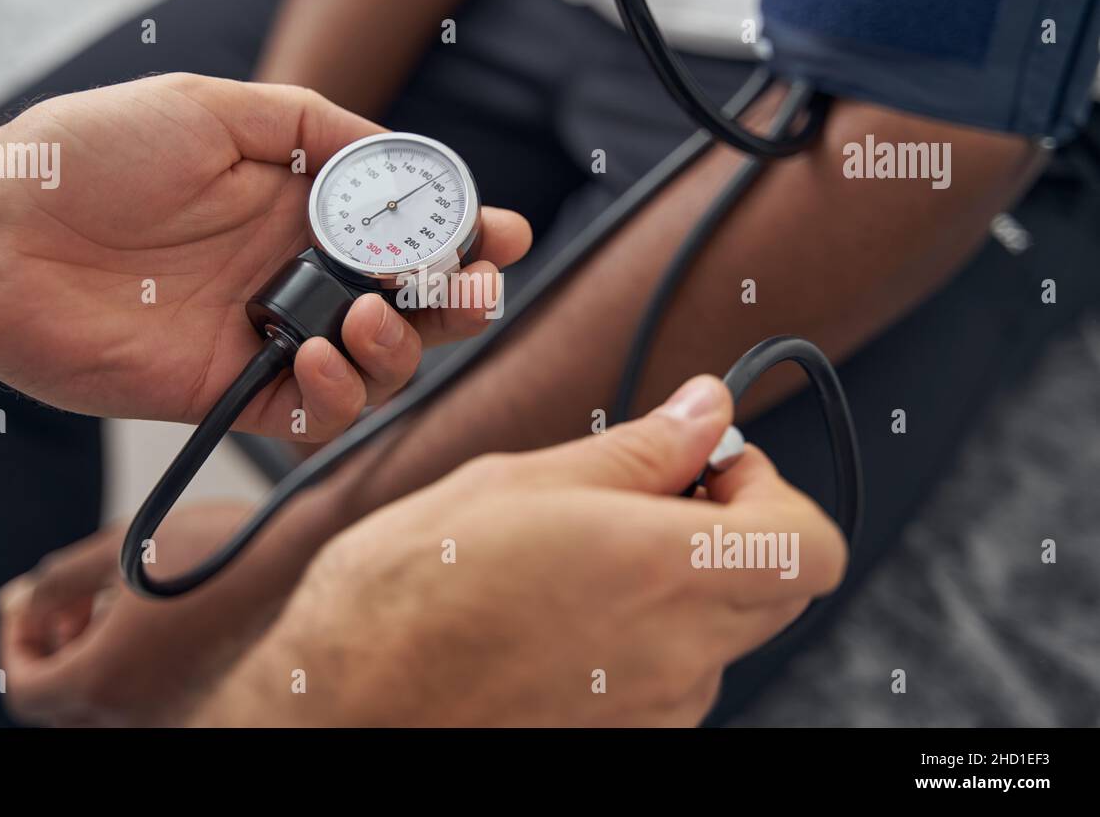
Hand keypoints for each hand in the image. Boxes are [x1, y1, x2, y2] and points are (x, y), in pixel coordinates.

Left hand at [0, 74, 529, 437]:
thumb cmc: (90, 159)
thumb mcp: (214, 109)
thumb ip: (313, 129)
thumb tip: (394, 158)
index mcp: (296, 206)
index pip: (402, 230)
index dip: (460, 234)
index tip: (500, 234)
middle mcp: (293, 274)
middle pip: (408, 305)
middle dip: (457, 300)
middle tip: (473, 290)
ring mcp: (267, 336)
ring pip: (376, 365)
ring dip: (398, 347)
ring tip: (368, 318)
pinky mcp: (232, 392)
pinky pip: (314, 414)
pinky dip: (337, 395)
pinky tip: (319, 360)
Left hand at [0, 496, 340, 726]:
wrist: (297, 556)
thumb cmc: (220, 549)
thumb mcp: (121, 547)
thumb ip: (57, 580)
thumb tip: (23, 600)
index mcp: (106, 680)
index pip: (23, 688)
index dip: (14, 643)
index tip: (29, 607)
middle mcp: (138, 712)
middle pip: (58, 706)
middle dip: (51, 653)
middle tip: (70, 605)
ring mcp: (174, 711)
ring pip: (101, 706)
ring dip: (90, 661)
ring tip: (113, 604)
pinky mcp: (201, 700)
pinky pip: (142, 699)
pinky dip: (128, 669)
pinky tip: (151, 618)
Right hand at [205, 375, 847, 725]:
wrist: (343, 714)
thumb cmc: (406, 597)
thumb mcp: (515, 483)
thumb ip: (636, 450)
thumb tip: (705, 410)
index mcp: (659, 568)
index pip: (810, 543)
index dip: (771, 488)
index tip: (710, 463)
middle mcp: (676, 653)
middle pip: (778, 586)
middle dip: (731, 527)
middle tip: (649, 497)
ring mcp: (654, 711)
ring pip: (722, 632)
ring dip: (680, 583)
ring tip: (580, 558)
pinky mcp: (624, 743)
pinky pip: (671, 679)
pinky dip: (643, 637)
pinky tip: (562, 614)